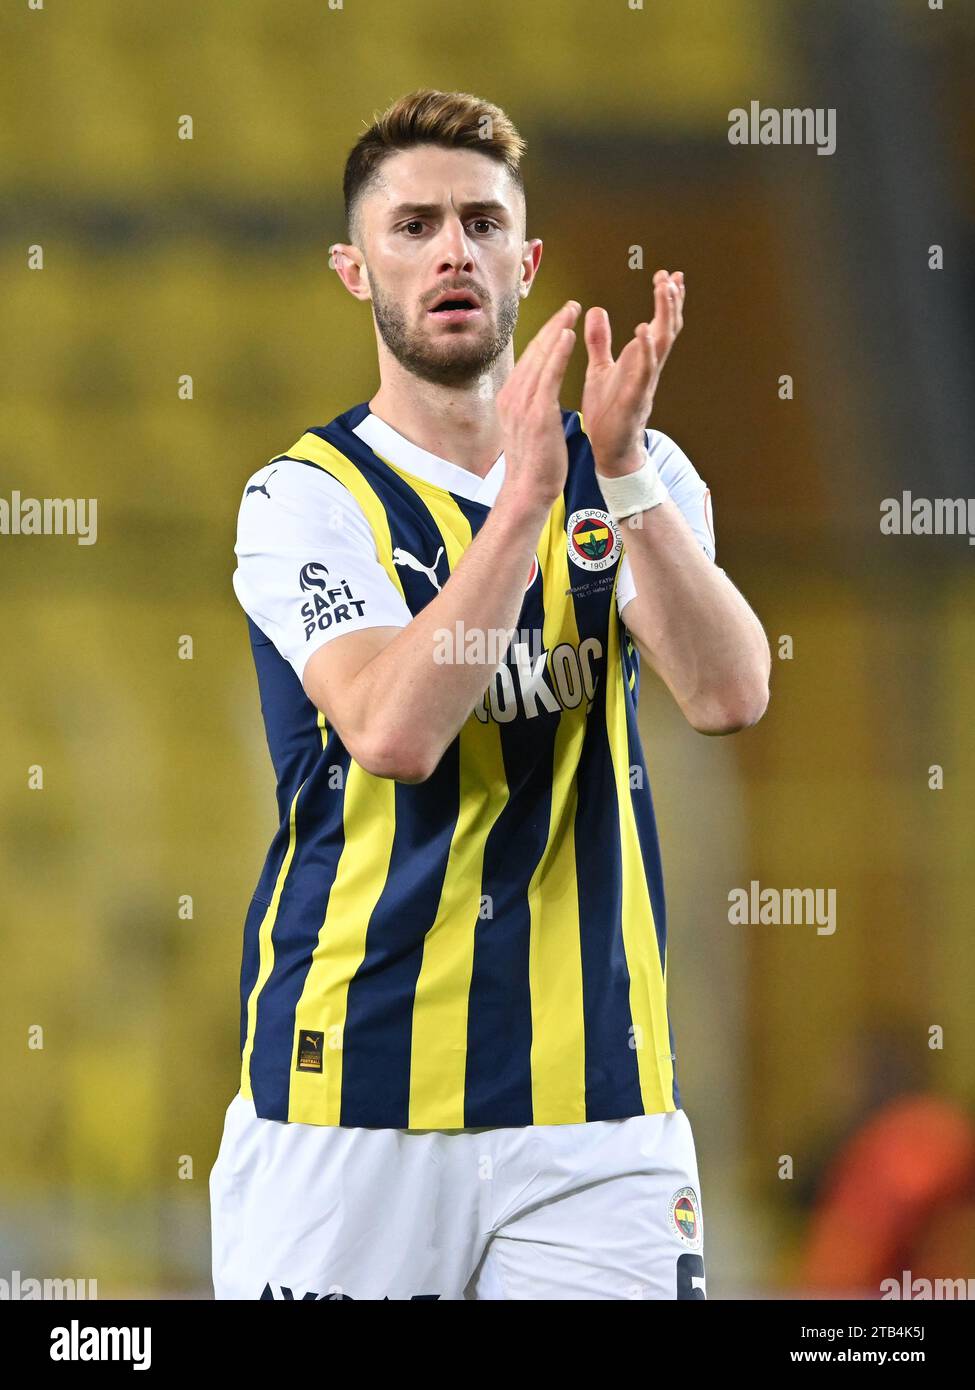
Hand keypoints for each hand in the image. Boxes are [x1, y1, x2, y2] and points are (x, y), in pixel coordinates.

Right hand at [496, 300, 579, 512]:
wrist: (528, 490)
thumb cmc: (534, 463)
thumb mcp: (526, 427)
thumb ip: (530, 406)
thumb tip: (536, 394)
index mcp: (510, 398)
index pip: (530, 359)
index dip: (546, 336)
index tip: (560, 320)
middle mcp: (512, 396)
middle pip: (534, 351)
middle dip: (552, 325)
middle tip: (570, 305)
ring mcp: (523, 404)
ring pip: (541, 357)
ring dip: (557, 329)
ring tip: (572, 310)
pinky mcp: (537, 413)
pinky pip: (549, 375)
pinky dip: (558, 352)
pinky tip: (568, 334)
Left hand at [581, 269, 684, 474]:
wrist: (609, 450)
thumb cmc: (608, 413)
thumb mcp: (600, 369)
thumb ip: (600, 341)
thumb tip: (595, 311)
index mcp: (640, 361)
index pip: (658, 324)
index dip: (665, 302)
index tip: (669, 276)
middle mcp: (647, 368)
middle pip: (666, 329)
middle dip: (671, 302)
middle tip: (671, 277)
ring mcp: (644, 382)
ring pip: (660, 344)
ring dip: (664, 316)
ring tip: (665, 291)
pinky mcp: (634, 397)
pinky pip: (644, 371)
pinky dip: (645, 349)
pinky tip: (643, 329)